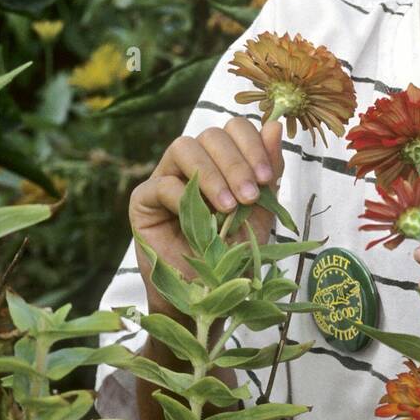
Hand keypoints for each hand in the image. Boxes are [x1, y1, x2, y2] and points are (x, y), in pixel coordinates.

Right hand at [130, 118, 283, 311]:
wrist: (208, 294)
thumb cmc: (234, 252)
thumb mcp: (260, 211)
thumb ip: (268, 170)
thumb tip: (275, 126)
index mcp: (223, 159)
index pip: (235, 129)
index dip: (252, 145)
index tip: (267, 178)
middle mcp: (194, 162)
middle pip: (211, 136)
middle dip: (235, 164)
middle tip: (248, 197)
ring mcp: (166, 177)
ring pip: (184, 147)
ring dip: (212, 176)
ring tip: (229, 208)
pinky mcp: (143, 200)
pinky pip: (161, 183)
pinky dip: (185, 196)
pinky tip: (201, 219)